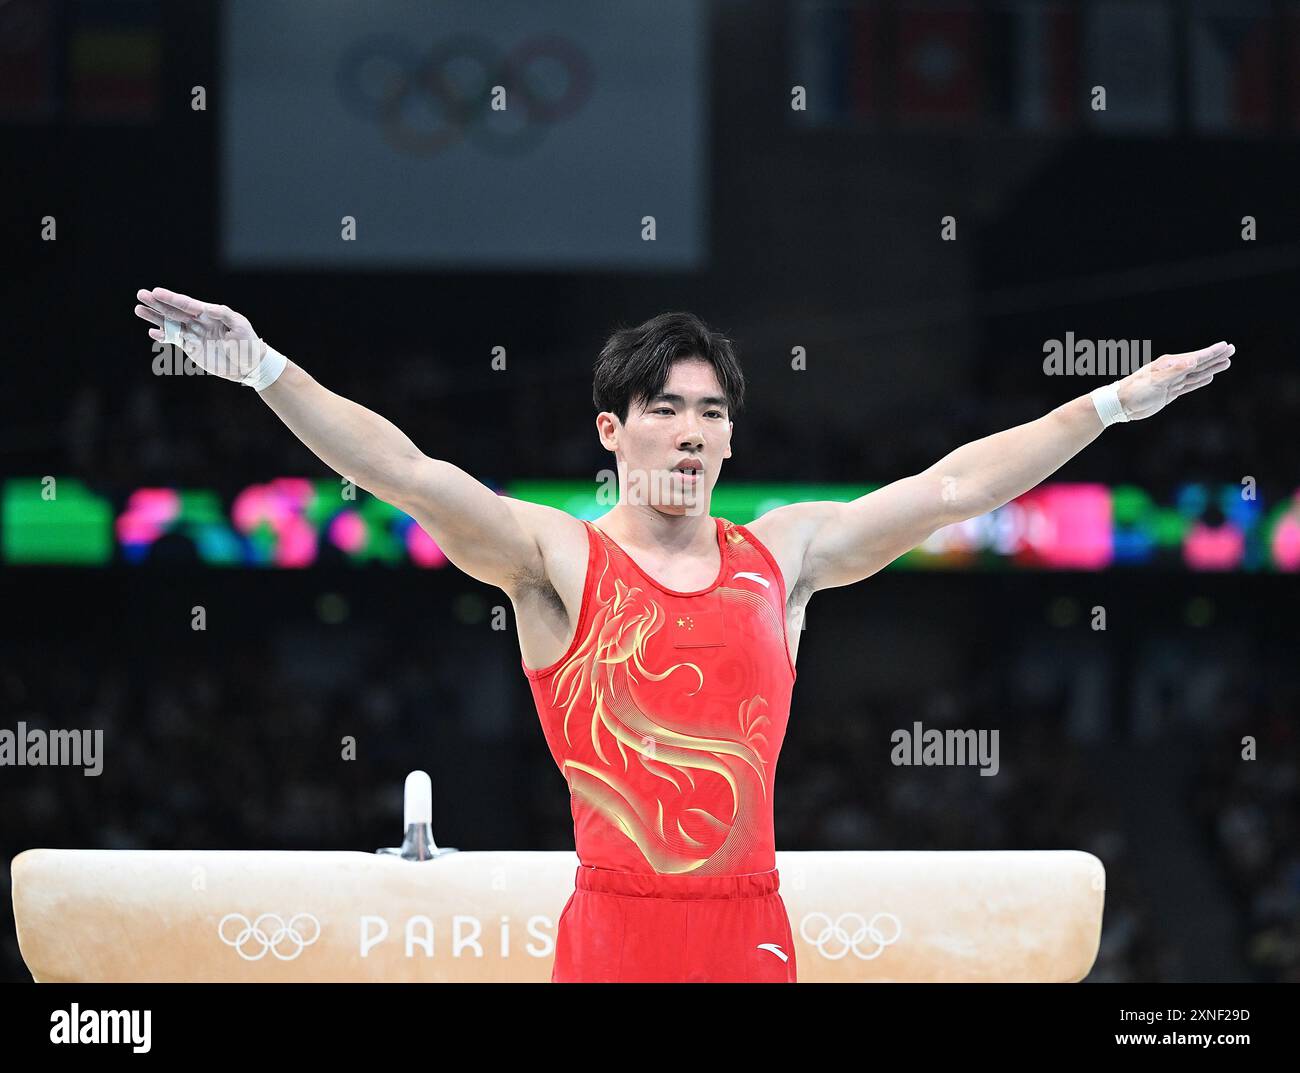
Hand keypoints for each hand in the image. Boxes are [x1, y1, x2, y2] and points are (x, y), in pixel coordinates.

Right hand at [134, 287, 266, 382]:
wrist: (250, 365)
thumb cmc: (248, 343)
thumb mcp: (240, 326)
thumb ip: (224, 314)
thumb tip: (206, 308)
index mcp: (209, 313)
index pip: (188, 304)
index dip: (172, 298)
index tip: (157, 292)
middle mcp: (199, 322)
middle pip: (175, 311)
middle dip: (157, 303)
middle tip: (140, 295)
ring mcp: (194, 335)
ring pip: (170, 324)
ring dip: (155, 317)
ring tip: (139, 309)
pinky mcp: (192, 348)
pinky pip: (174, 340)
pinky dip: (163, 336)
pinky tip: (152, 332)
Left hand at [1116, 340, 1234, 420]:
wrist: (1121, 405)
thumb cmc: (1135, 390)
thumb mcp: (1156, 381)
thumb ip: (1175, 371)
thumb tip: (1193, 361)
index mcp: (1170, 365)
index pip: (1196, 357)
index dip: (1212, 352)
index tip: (1227, 346)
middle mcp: (1172, 371)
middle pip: (1200, 363)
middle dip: (1216, 357)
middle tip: (1232, 350)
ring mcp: (1172, 382)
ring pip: (1197, 374)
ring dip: (1211, 368)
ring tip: (1226, 363)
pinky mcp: (1170, 393)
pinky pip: (1189, 385)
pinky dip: (1200, 381)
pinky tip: (1208, 377)